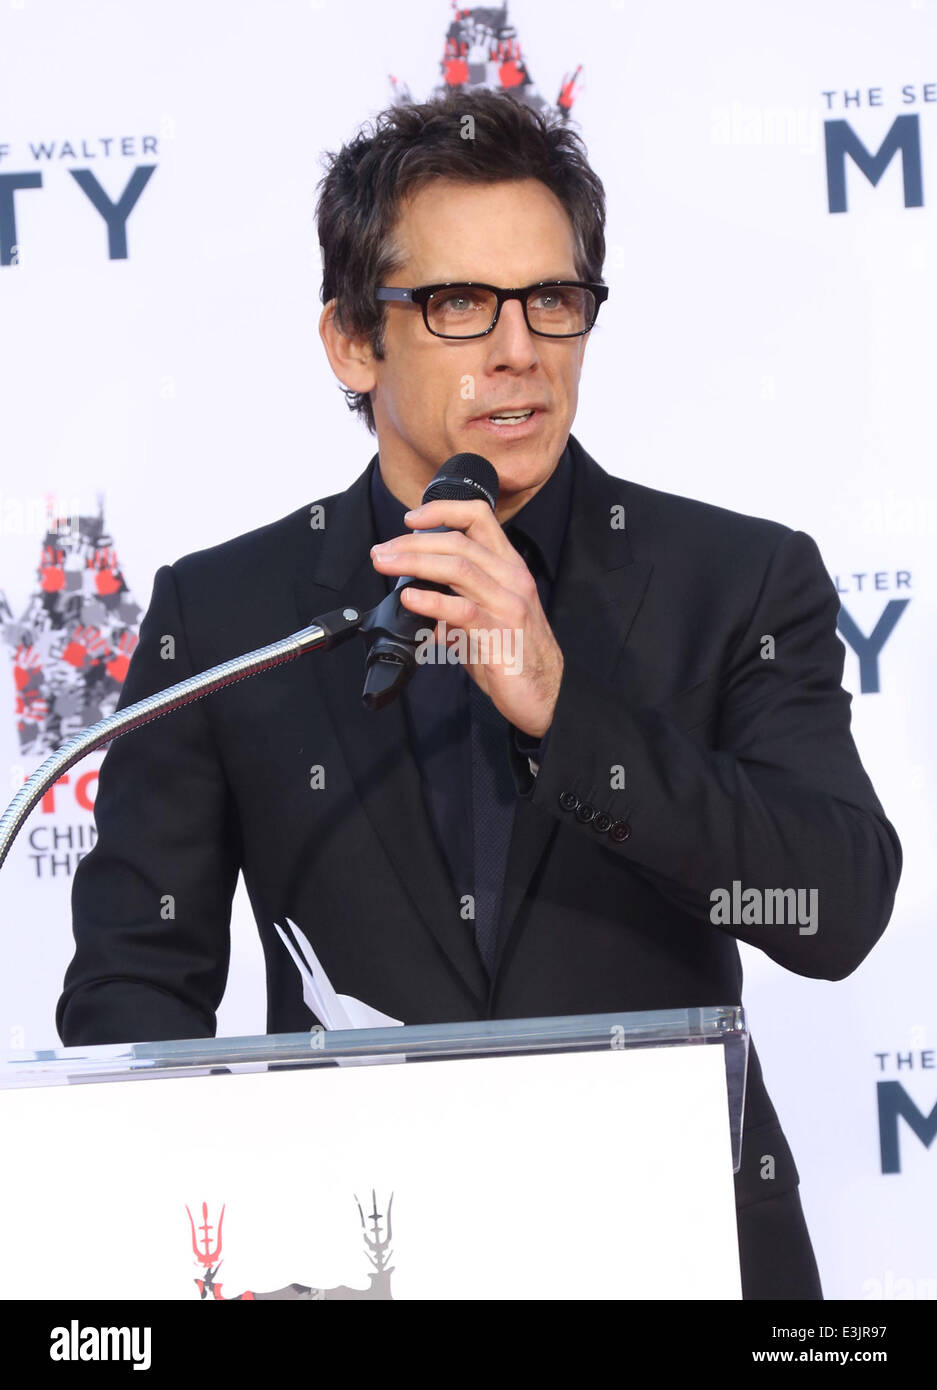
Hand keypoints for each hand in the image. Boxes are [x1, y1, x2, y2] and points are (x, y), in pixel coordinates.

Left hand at [370, 499, 563, 738]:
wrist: (545, 694)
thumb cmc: (515, 655)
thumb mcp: (485, 619)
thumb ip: (454, 604)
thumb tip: (417, 599)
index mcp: (508, 567)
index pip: (479, 517)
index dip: (443, 510)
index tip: (411, 519)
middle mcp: (511, 578)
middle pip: (459, 541)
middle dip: (412, 542)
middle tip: (381, 552)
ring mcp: (508, 604)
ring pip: (458, 567)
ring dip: (414, 562)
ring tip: (385, 565)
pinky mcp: (500, 633)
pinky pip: (462, 610)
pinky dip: (431, 601)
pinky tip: (409, 598)